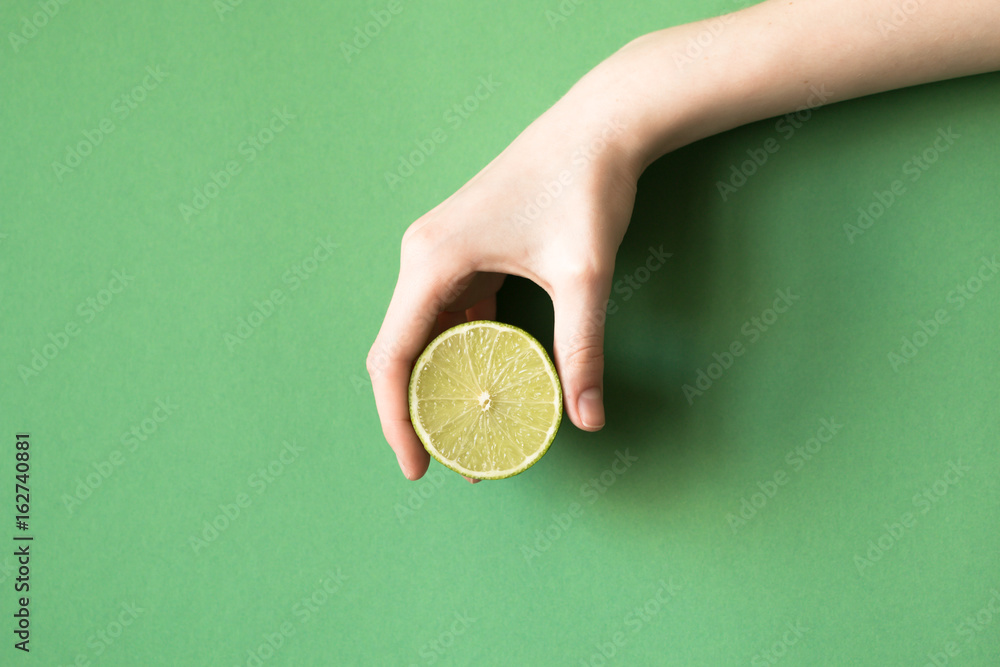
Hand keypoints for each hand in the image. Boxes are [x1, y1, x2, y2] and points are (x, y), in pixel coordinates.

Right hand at [367, 100, 640, 480]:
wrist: (599, 127)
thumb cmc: (584, 189)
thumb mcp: (583, 276)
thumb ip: (581, 349)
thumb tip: (587, 417)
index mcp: (432, 261)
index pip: (394, 357)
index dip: (397, 419)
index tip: (418, 468)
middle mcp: (424, 255)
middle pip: (402, 349)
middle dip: (420, 409)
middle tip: (453, 458)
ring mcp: (442, 251)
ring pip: (426, 333)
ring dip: (443, 382)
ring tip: (471, 430)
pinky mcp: (466, 250)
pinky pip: (452, 313)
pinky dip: (464, 352)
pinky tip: (489, 381)